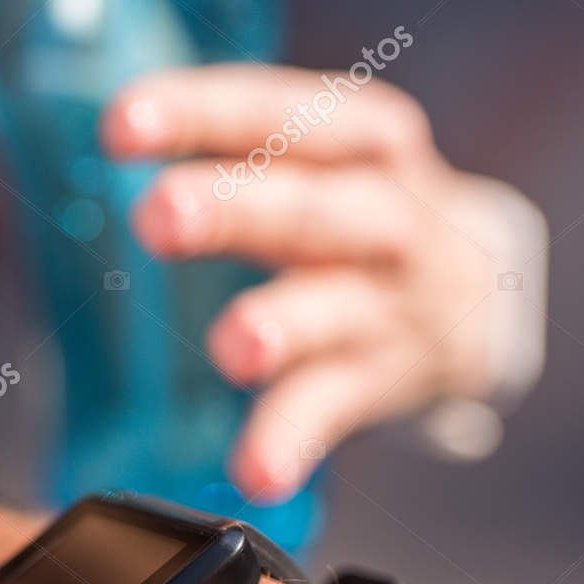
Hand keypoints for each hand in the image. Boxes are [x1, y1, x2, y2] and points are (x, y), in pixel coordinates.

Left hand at [105, 64, 547, 500]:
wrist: (485, 297)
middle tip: (159, 215)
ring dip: (281, 324)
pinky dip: (294, 440)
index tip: (121, 124)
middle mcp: (385, 217)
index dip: (205, 113)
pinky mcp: (388, 379)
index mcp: (360, 146)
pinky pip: (337, 408)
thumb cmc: (360, 223)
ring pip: (335, 308)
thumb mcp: (321, 169)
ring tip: (234, 347)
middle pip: (312, 205)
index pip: (285, 114)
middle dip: (236, 207)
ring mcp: (391, 303)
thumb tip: (98, 161)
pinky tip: (256, 471)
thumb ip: (240, 164)